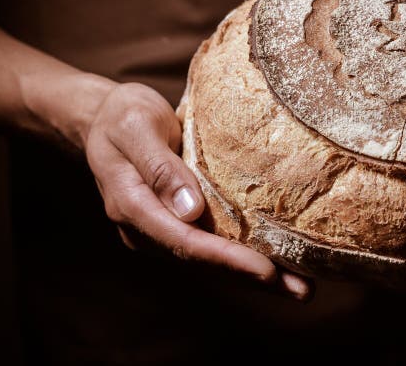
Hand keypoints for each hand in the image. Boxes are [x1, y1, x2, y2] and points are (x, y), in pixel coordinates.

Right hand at [83, 81, 312, 299]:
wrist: (104, 118)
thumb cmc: (122, 115)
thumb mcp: (136, 128)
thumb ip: (160, 168)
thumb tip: (190, 210)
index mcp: (131, 206)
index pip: (184, 242)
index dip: (226, 260)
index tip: (266, 271)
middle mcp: (145, 229)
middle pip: (201, 262)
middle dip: (251, 278)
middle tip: (301, 290)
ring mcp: (159, 231)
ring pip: (209, 261)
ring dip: (253, 277)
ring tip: (300, 288)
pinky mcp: (175, 224)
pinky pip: (211, 246)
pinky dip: (243, 259)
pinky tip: (278, 265)